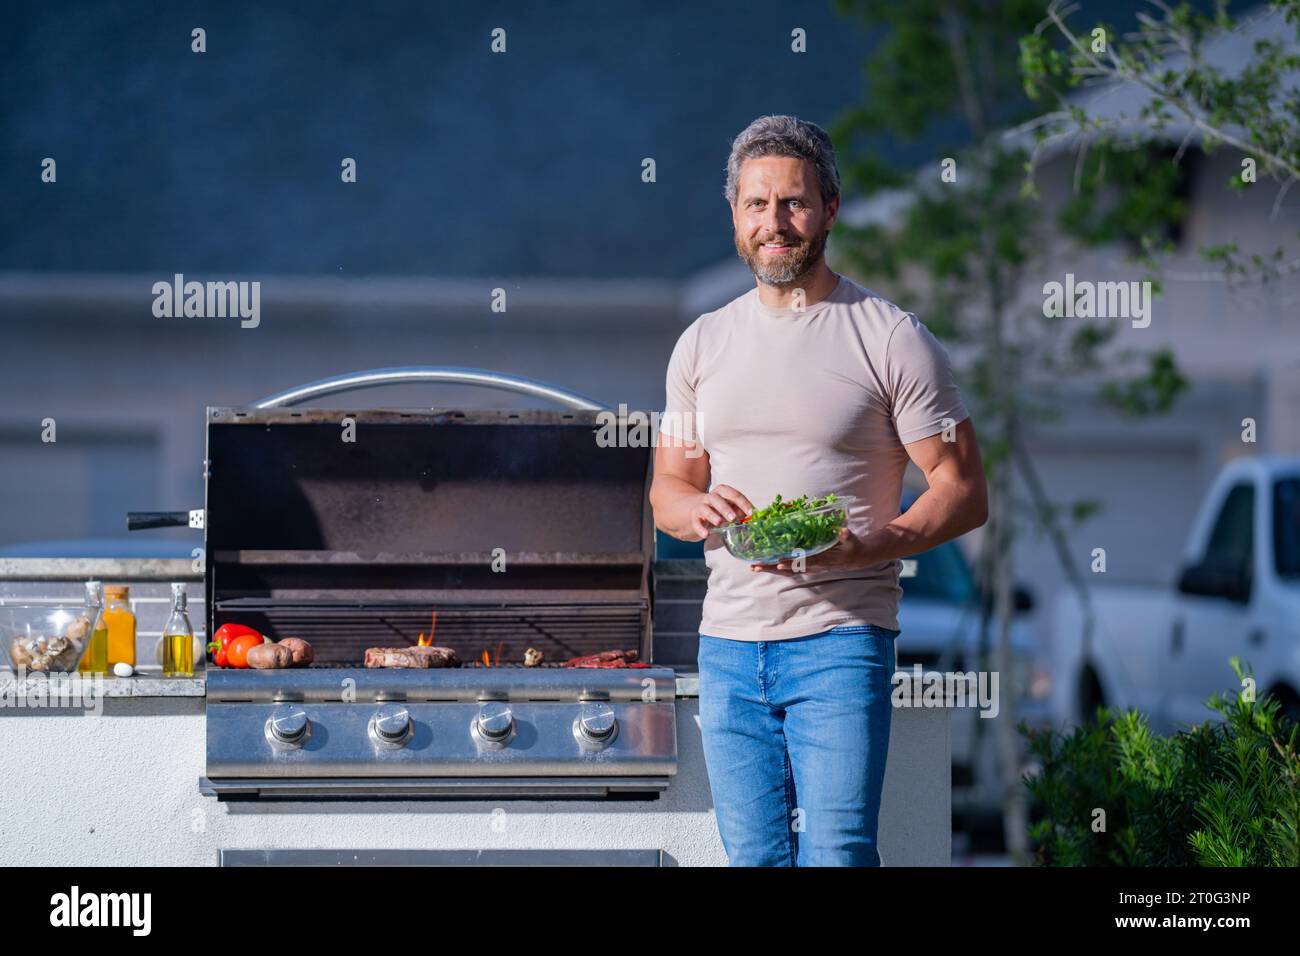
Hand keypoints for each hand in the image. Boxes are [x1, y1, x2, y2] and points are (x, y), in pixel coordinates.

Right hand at [688, 484, 753, 539]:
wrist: (692, 510)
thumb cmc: (715, 509)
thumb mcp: (727, 507)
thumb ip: (738, 510)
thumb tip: (748, 515)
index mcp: (721, 493)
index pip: (732, 493)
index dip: (742, 502)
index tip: (750, 512)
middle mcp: (709, 498)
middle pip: (716, 499)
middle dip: (725, 508)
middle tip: (733, 517)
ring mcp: (700, 507)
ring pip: (704, 508)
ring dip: (712, 515)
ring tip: (719, 522)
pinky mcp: (693, 518)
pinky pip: (696, 522)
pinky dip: (700, 528)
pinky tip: (706, 534)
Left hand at [750, 526, 875, 574]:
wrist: (856, 558)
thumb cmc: (852, 547)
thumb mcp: (851, 540)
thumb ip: (845, 536)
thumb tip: (842, 531)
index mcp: (822, 560)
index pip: (804, 562)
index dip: (792, 563)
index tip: (779, 563)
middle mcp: (813, 566)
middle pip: (789, 569)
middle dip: (772, 568)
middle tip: (755, 567)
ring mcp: (809, 567)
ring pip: (787, 571)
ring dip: (771, 569)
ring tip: (754, 567)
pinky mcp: (807, 565)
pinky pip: (790, 569)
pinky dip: (777, 567)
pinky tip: (765, 565)